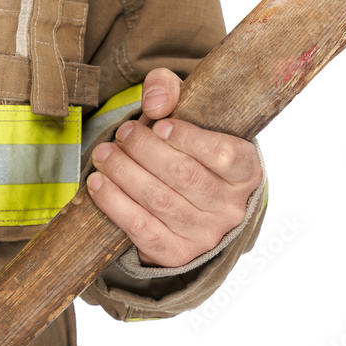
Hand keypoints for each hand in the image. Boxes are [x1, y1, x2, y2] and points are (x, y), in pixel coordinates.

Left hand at [87, 68, 262, 266]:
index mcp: (247, 172)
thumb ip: (173, 92)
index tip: (159, 125)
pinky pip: (142, 229)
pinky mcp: (177, 254)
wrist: (194, 205)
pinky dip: (116, 205)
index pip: (224, 155)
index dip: (189, 139)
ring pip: (160, 201)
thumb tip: (154, 103)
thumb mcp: (192, 114)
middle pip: (185, 176)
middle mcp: (232, 207)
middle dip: (145, 151)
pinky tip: (98, 185)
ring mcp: (206, 235)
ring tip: (104, 154)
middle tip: (123, 133)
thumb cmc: (193, 151)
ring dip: (124, 174)